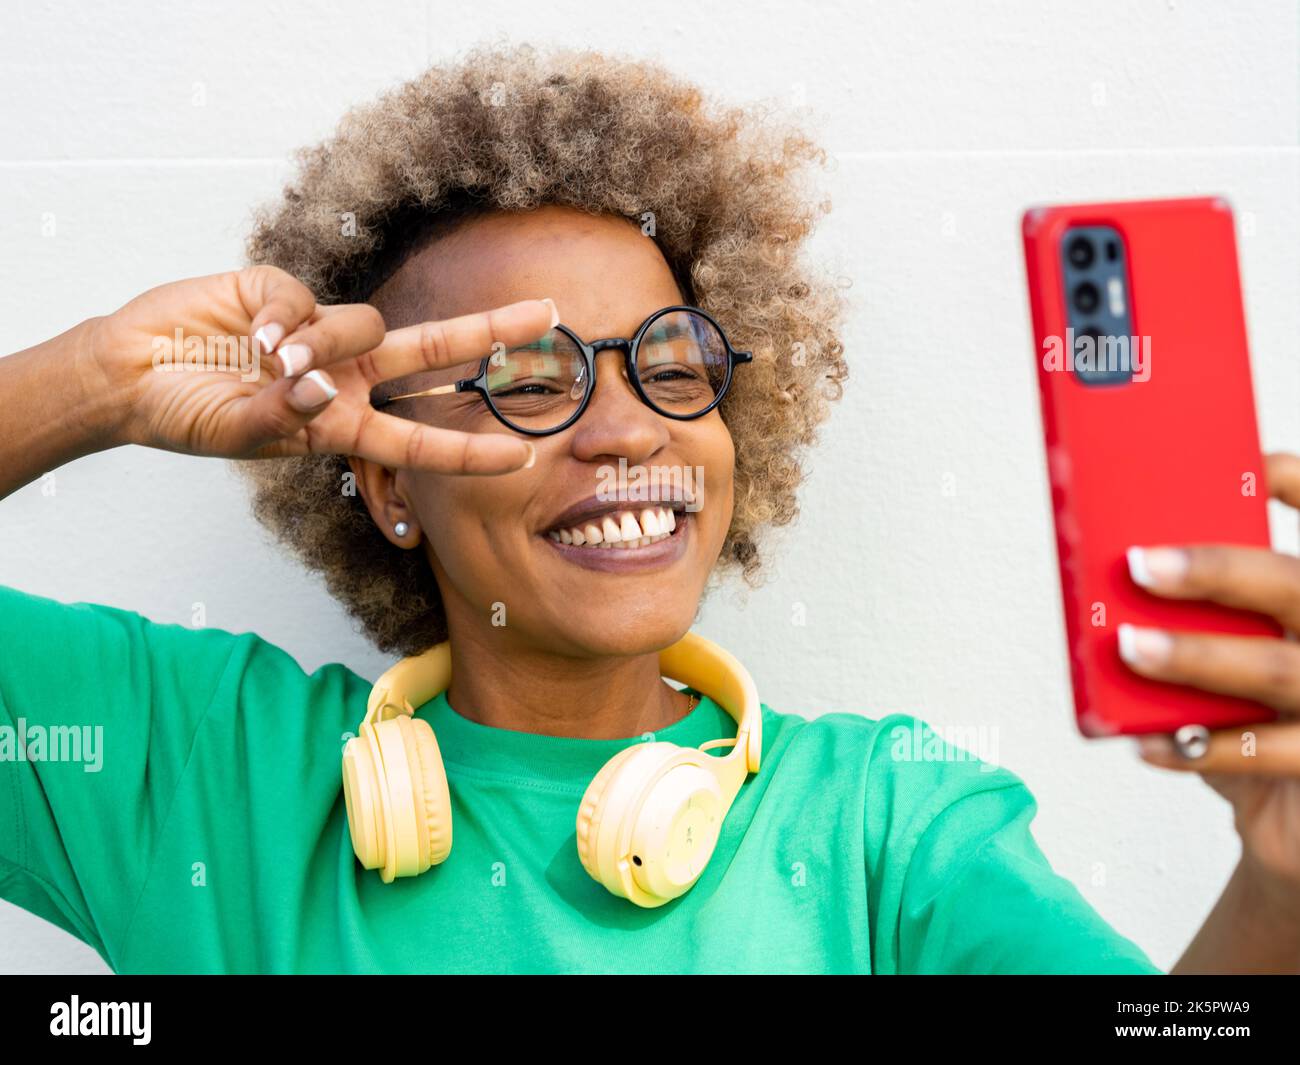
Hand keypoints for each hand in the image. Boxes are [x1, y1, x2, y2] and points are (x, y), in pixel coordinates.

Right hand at [87, 265, 550, 473]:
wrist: (130, 374)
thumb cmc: (189, 416)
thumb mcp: (242, 433)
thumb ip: (285, 415)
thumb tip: (319, 385)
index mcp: (344, 422)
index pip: (420, 436)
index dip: (470, 447)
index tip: (522, 455)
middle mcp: (345, 376)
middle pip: (434, 351)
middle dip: (490, 331)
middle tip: (549, 315)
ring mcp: (320, 333)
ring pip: (363, 324)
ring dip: (322, 346)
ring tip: (265, 361)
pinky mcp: (285, 291)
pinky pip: (307, 299)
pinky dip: (280, 319)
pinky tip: (248, 333)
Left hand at [1119, 452, 1299, 900]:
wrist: (1292, 822)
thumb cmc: (1254, 722)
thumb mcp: (1233, 655)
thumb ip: (1203, 617)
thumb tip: (1120, 575)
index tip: (1254, 463)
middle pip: (1293, 586)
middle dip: (1216, 571)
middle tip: (1141, 564)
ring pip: (1278, 669)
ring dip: (1196, 657)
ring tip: (1130, 648)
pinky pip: (1265, 752)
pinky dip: (1196, 745)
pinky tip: (1145, 740)